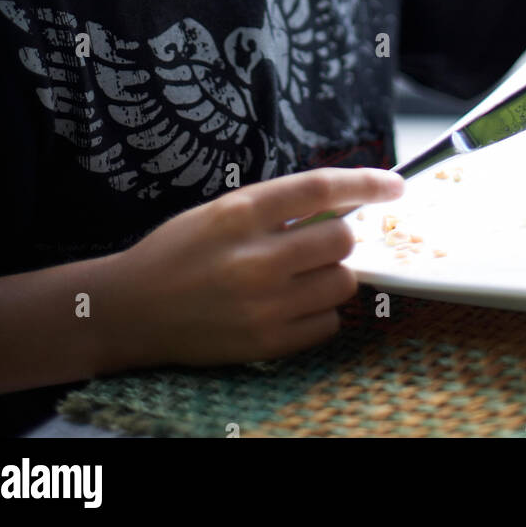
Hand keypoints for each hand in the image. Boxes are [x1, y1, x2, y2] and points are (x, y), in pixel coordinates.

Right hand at [99, 167, 403, 371]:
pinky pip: (328, 324)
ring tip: (301, 275)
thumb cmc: (179, 251)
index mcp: (242, 213)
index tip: (394, 185)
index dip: (366, 183)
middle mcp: (255, 258)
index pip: (321, 189)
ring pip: (341, 283)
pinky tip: (294, 304)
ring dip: (332, 275)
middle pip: (342, 240)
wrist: (132, 309)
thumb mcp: (222, 210)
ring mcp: (262, 305)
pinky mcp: (266, 343)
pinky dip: (321, 312)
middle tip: (319, 242)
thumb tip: (342, 205)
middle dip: (341, 238)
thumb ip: (278, 206)